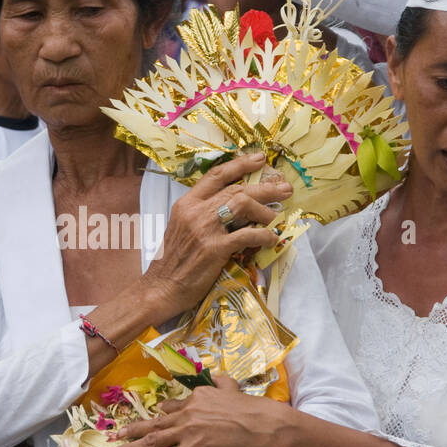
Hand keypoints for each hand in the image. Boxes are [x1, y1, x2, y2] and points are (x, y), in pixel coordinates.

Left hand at [107, 376, 282, 446]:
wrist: (262, 423)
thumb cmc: (252, 407)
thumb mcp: (232, 386)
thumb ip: (220, 381)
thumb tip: (215, 375)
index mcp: (195, 397)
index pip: (172, 408)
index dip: (159, 416)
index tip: (149, 420)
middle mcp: (186, 412)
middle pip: (153, 423)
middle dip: (131, 430)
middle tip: (113, 435)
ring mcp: (187, 430)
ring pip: (152, 441)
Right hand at [138, 152, 290, 323]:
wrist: (161, 288)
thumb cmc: (173, 262)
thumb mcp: (182, 228)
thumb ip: (202, 215)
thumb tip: (234, 209)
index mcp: (186, 204)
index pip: (216, 175)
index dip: (240, 164)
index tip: (259, 159)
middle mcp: (195, 211)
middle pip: (236, 188)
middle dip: (265, 187)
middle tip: (285, 189)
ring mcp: (205, 229)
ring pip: (243, 204)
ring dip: (265, 211)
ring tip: (277, 218)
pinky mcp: (215, 249)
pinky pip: (247, 235)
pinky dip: (264, 235)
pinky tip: (271, 239)